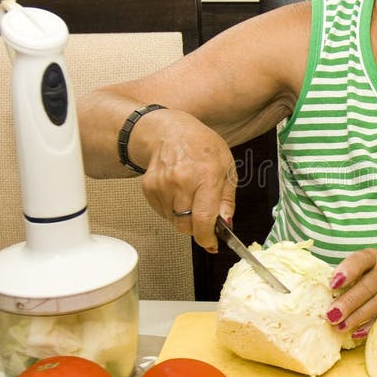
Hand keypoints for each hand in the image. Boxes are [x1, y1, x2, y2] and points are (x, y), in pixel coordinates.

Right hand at [137, 111, 237, 250]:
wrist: (170, 132)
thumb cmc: (201, 146)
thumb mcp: (227, 167)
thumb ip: (227, 199)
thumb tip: (226, 223)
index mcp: (206, 175)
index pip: (203, 218)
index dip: (207, 237)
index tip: (212, 244)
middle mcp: (181, 181)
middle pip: (186, 225)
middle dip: (197, 229)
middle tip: (203, 219)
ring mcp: (162, 185)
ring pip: (174, 221)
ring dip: (184, 219)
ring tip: (191, 197)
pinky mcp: (149, 188)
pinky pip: (163, 213)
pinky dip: (172, 211)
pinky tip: (178, 194)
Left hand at [324, 249, 376, 337]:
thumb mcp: (372, 267)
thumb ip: (352, 276)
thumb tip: (321, 292)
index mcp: (375, 259)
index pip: (361, 260)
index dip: (348, 270)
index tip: (333, 283)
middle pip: (367, 286)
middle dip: (348, 301)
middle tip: (330, 314)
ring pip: (376, 303)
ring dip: (356, 317)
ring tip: (338, 326)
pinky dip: (371, 327)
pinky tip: (357, 334)